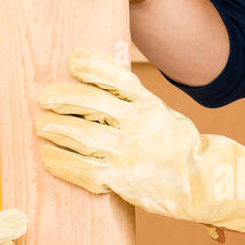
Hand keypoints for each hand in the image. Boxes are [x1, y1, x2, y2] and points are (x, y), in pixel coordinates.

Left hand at [35, 48, 244, 241]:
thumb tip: (100, 76)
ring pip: (83, 136)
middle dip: (64, 99)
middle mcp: (138, 126)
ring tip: (42, 126)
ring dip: (58, 129)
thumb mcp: (161, 113)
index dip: (93, 67)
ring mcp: (128, 154)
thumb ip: (134, 99)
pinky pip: (83, 170)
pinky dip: (62, 162)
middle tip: (44, 98)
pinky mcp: (121, 181)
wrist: (202, 183)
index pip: (118, 79)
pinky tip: (48, 156)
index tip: (73, 60)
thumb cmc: (176, 145)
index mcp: (149, 106)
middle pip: (92, 105)